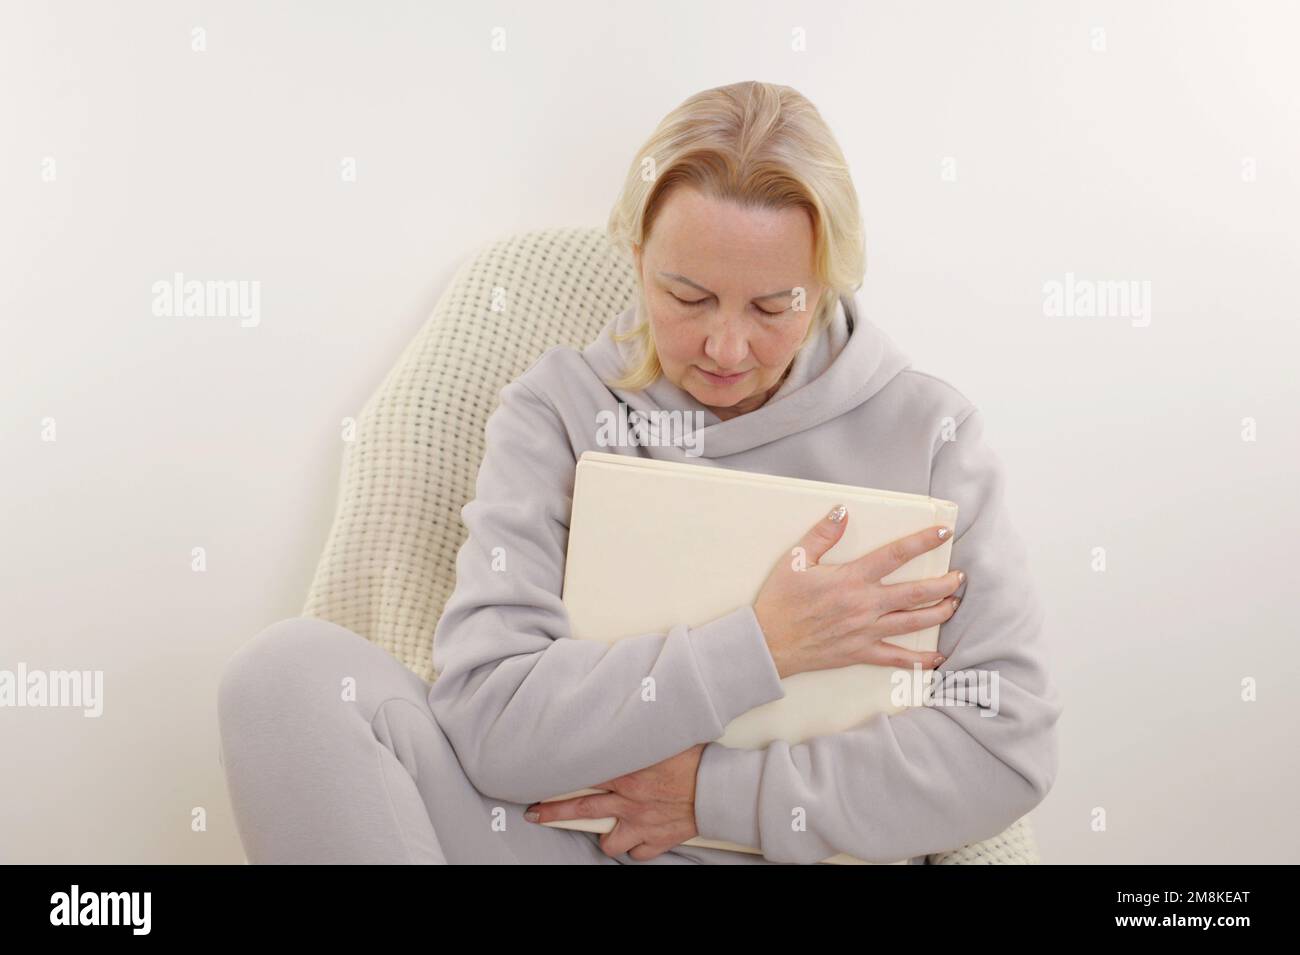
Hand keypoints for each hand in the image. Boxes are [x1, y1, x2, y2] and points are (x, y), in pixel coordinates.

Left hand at [524, 743, 705, 860]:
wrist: (719, 787)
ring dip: (604, 837)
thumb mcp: (663, 735)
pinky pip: (639, 852)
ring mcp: (642, 823)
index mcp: (626, 773)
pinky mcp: (659, 838)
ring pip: (609, 840)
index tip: (541, 775)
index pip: (582, 774)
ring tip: (601, 830)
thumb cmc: (695, 757)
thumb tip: (624, 700)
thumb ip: (639, 727)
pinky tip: (635, 840)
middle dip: (555, 813)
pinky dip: (636, 848)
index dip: (559, 775)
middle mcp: (629, 801)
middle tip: (536, 814)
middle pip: (582, 810)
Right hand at [754, 506, 963, 678]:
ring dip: (938, 613)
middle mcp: (864, 605)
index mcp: (851, 579)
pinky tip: (938, 658)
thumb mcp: (795, 561)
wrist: (767, 643)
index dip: (922, 542)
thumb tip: (842, 512)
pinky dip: (919, 660)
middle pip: (915, 593)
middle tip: (960, 577)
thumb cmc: (779, 601)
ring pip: (913, 623)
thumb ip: (822, 535)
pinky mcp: (861, 652)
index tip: (943, 533)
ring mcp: (865, 631)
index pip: (895, 555)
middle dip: (943, 584)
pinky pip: (896, 658)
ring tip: (954, 604)